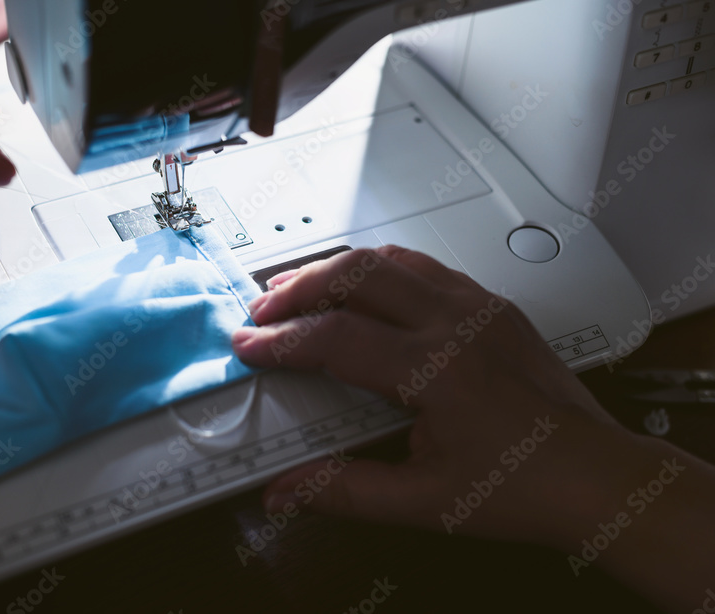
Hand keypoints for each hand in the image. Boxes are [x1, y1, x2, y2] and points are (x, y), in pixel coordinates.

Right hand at [232, 246, 634, 546]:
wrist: (595, 477)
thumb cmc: (520, 488)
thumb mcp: (424, 503)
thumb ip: (344, 492)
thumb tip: (284, 490)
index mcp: (437, 371)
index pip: (337, 338)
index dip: (281, 340)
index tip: (249, 346)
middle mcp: (457, 323)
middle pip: (357, 275)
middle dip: (297, 287)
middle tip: (262, 310)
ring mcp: (479, 306)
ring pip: (391, 259)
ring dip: (336, 269)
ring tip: (298, 288)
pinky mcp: (493, 305)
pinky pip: (424, 267)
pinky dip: (380, 269)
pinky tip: (363, 285)